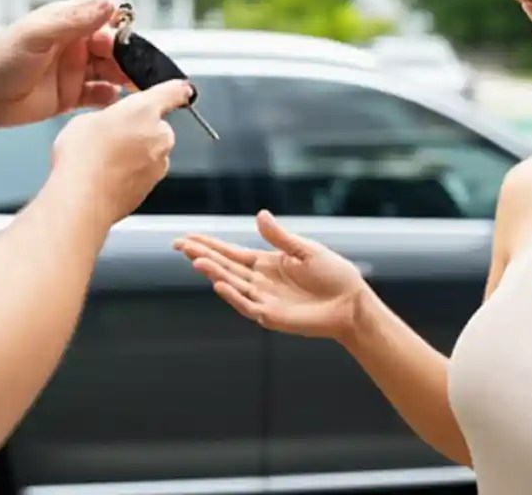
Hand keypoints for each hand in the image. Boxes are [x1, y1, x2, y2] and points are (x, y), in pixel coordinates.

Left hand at [0, 0, 132, 128]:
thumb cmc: (3, 61)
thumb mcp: (39, 34)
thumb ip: (74, 19)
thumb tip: (109, 2)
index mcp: (65, 23)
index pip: (103, 19)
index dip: (118, 30)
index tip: (127, 43)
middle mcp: (72, 46)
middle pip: (111, 48)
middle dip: (126, 57)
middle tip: (137, 69)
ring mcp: (72, 71)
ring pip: (108, 71)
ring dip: (123, 76)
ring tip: (134, 85)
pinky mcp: (69, 96)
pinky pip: (97, 95)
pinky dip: (108, 96)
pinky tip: (113, 98)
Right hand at [50, 78, 191, 223]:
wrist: (83, 201)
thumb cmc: (83, 159)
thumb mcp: (86, 120)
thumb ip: (109, 115)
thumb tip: (110, 121)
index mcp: (144, 110)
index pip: (173, 92)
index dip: (177, 90)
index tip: (182, 90)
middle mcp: (159, 136)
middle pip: (157, 126)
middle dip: (139, 128)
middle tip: (111, 135)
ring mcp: (158, 164)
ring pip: (151, 151)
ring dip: (135, 152)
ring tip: (104, 159)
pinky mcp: (151, 187)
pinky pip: (144, 172)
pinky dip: (131, 172)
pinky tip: (107, 175)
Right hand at [174, 211, 370, 340]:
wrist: (350, 303)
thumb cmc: (333, 275)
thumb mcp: (306, 250)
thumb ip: (280, 237)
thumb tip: (259, 215)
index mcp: (266, 263)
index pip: (231, 253)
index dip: (209, 246)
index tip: (187, 238)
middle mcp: (259, 281)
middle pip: (225, 267)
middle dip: (202, 256)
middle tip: (180, 246)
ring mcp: (263, 299)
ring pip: (231, 284)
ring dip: (214, 274)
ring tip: (196, 261)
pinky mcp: (271, 316)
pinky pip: (246, 305)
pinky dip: (232, 296)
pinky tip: (218, 285)